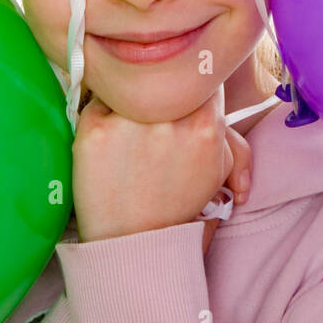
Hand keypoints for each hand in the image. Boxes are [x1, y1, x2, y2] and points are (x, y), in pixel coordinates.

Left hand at [73, 84, 251, 245]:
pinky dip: (102, 116)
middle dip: (160, 92)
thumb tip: (220, 102)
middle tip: (153, 115)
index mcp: (206, 126)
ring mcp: (129, 123)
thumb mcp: (218, 173)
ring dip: (130, 101)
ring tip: (130, 135)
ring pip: (132, 85)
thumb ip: (229, 135)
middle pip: (164, 77)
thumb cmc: (178, 207)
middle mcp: (169, 120)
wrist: (134, 246)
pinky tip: (108, 144)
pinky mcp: (94, 130)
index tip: (181, 92)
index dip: (190, 83)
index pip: (200, 75)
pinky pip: (98, 101)